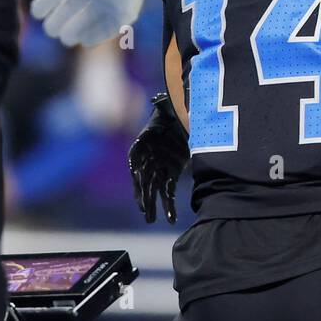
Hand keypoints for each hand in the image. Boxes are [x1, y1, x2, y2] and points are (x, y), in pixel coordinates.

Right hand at [21, 0, 144, 46]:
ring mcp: (108, 0)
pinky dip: (95, 35)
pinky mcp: (123, 13)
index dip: (44, 2)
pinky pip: (107, 28)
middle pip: (70, 8)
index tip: (36, 13)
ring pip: (87, 20)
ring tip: (64, 38)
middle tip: (50, 30)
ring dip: (74, 30)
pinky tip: (83, 41)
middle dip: (57, 20)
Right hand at [128, 94, 187, 223]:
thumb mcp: (169, 106)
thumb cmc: (174, 111)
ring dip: (151, 205)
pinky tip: (170, 218)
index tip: (136, 178)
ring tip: (149, 220)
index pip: (135, 158)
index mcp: (143, 143)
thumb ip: (164, 105)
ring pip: (153, 189)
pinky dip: (169, 205)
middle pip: (142, 179)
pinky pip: (168, 192)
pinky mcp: (170, 175)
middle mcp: (147, 158)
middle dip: (142, 195)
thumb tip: (158, 100)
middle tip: (143, 210)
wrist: (185, 118)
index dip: (135, 169)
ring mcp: (158, 168)